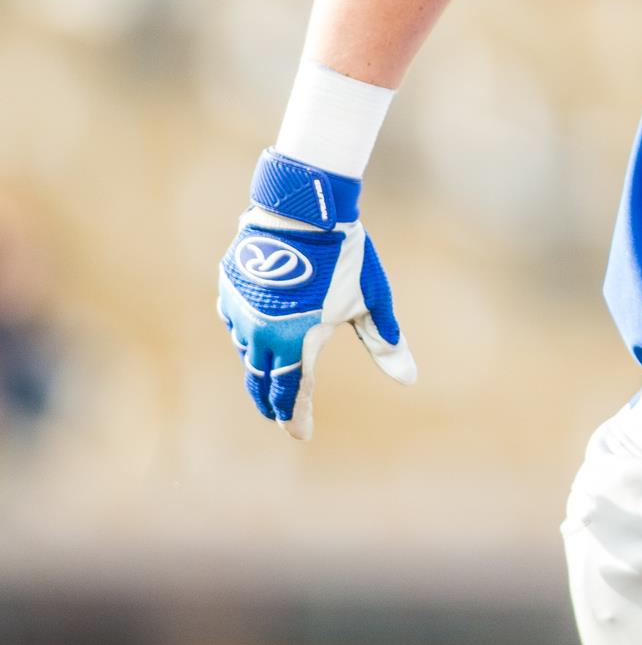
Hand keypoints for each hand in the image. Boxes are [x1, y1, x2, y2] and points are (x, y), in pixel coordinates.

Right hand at [216, 150, 415, 439]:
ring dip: (260, 367)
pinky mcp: (229, 289)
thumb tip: (410, 379)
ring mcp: (240, 311)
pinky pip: (235, 323)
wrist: (302, 209)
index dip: (295, 416)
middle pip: (262, 379)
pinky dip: (246, 334)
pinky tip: (253, 337)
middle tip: (279, 415)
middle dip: (272, 400)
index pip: (293, 392)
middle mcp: (261, 334)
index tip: (300, 435)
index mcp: (295, 342)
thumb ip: (385, 342)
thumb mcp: (370, 300)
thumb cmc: (344, 255)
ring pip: (247, 350)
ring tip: (271, 376)